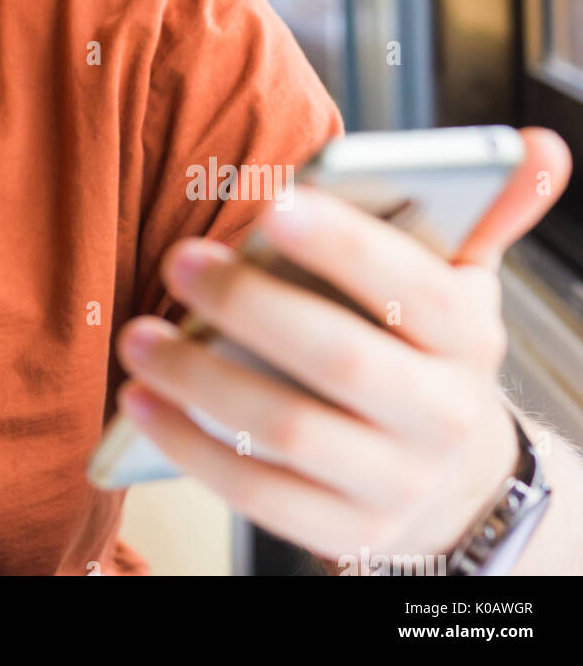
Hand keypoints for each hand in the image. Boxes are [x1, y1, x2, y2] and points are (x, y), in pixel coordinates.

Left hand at [115, 127, 571, 563]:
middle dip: (253, 308)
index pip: (416, 290)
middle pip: (343, 362)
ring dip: (203, 381)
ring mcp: (393, 482)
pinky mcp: (345, 530)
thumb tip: (536, 144)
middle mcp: (441, 415)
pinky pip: (260, 495)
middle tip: (178, 259)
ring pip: (291, 433)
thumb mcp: (460, 280)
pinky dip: (193, 448)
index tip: (273, 204)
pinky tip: (142, 401)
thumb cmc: (422, 347)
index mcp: (468, 337)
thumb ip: (482, 212)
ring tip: (138, 336)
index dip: (348, 249)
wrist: (451, 477)